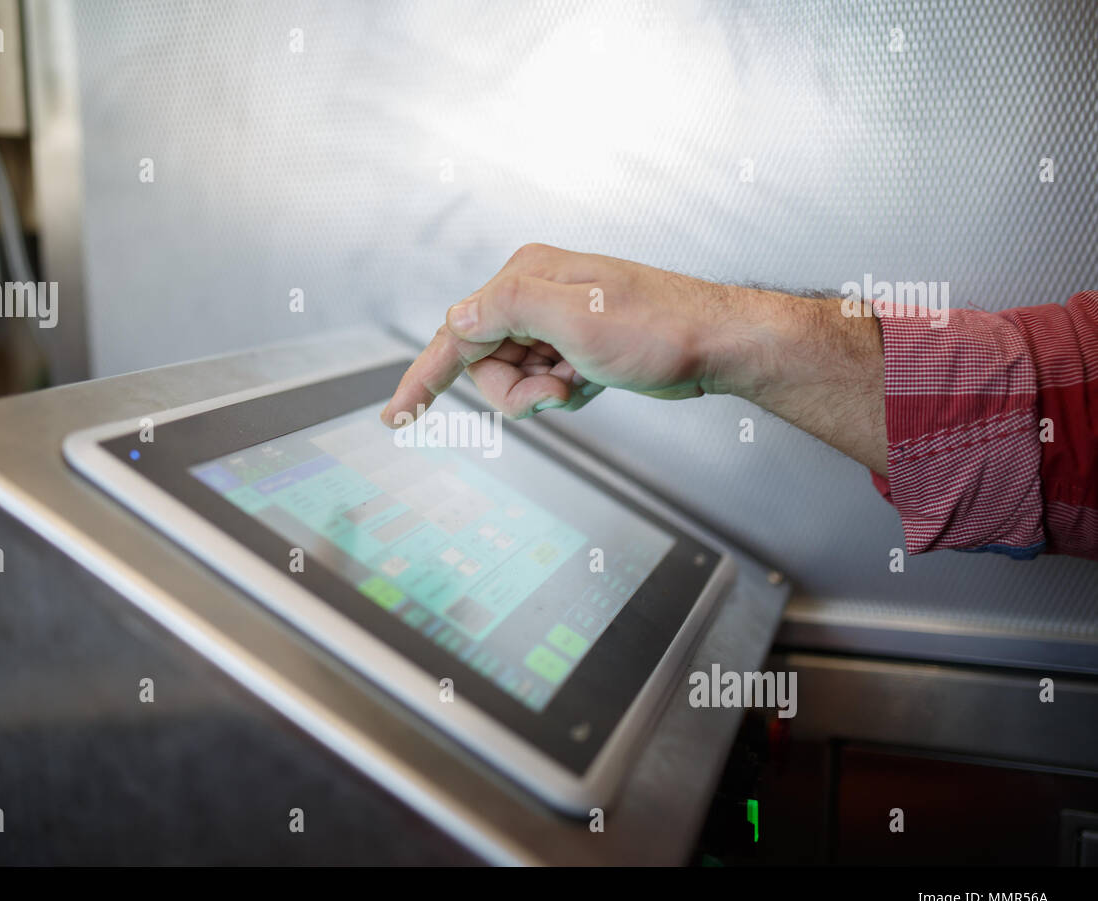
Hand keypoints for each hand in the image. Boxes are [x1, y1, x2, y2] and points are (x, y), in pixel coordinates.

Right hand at [380, 243, 755, 425]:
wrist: (717, 344)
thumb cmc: (660, 328)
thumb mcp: (577, 318)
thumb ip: (507, 310)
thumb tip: (455, 317)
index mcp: (526, 275)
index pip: (458, 329)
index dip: (425, 376)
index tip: (396, 414)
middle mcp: (535, 293)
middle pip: (483, 361)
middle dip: (514, 389)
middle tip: (557, 388)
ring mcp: (555, 320)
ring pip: (512, 377)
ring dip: (543, 393)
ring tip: (581, 382)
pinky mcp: (574, 344)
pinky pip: (542, 381)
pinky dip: (562, 392)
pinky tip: (592, 380)